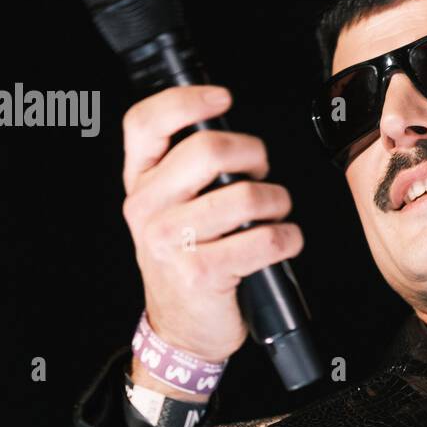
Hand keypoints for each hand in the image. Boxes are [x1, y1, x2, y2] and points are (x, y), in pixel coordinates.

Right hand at [119, 86, 303, 393]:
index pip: (144, 124)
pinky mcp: (202, 273)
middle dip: (253, 154)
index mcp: (139, 183)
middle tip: (260, 171)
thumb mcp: (171, 209)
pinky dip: (288, 238)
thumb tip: (234, 135)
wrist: (182, 328)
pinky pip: (264, 239)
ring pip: (245, 196)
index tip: (222, 99)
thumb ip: (188, 169)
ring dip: (277, 201)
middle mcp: (146, 208)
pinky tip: (283, 241)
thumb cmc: (187, 259)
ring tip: (274, 213)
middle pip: (208, 150)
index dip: (186, 101)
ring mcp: (171, 242)